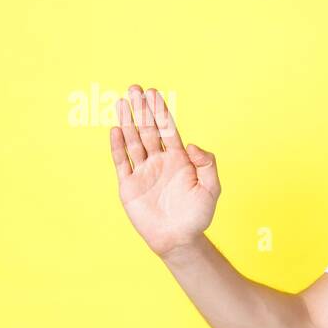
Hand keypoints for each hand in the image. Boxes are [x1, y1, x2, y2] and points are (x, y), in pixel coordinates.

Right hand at [109, 85, 220, 257]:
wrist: (178, 239)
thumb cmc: (197, 216)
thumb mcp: (211, 188)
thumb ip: (207, 164)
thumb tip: (192, 145)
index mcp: (179, 160)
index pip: (168, 130)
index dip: (161, 112)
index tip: (154, 94)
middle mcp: (160, 162)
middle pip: (149, 130)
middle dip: (142, 110)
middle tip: (135, 88)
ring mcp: (143, 172)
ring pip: (134, 141)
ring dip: (128, 122)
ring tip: (123, 101)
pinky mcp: (129, 185)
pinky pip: (122, 161)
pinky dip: (118, 146)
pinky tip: (115, 129)